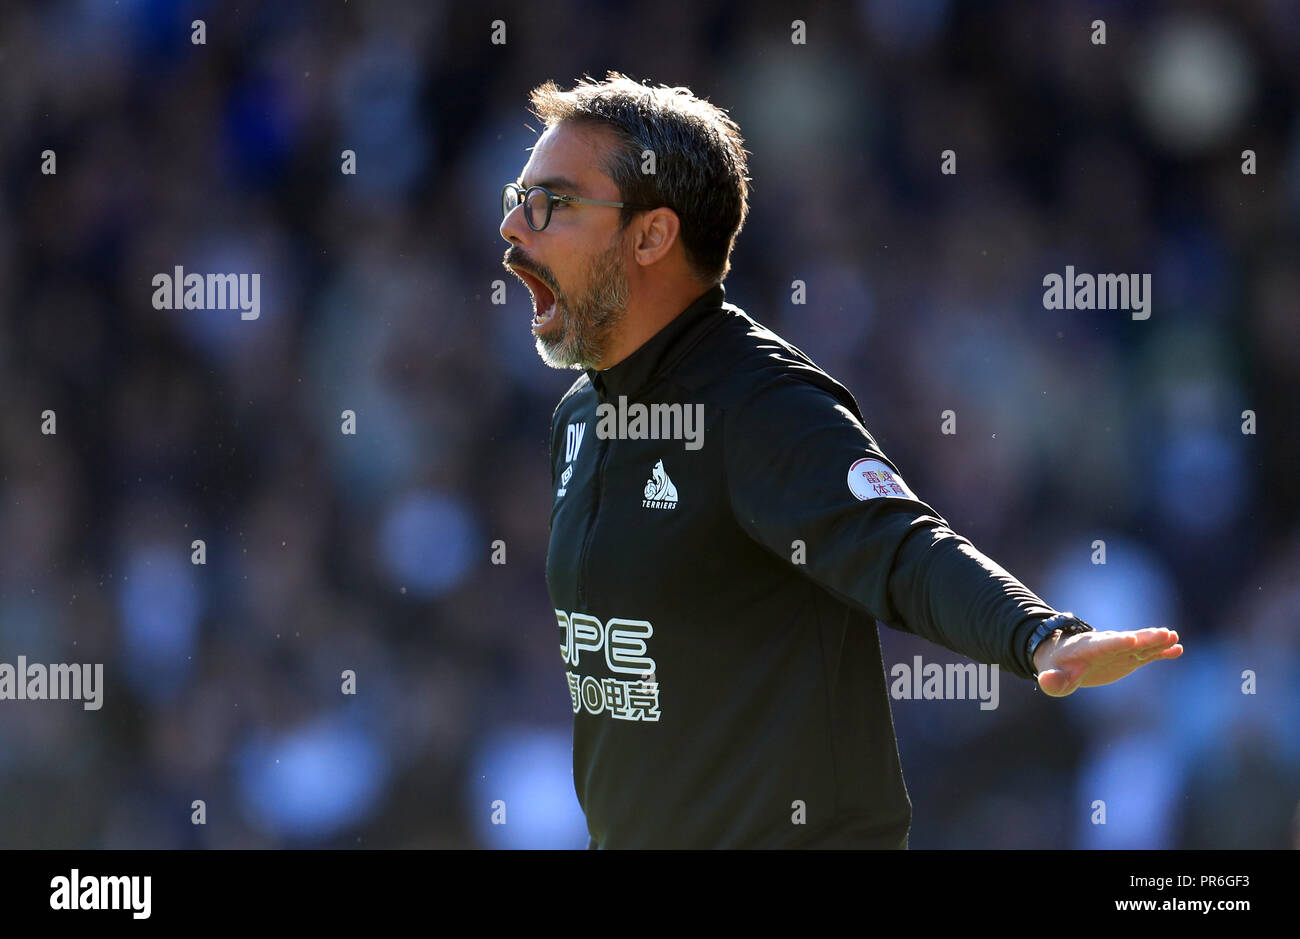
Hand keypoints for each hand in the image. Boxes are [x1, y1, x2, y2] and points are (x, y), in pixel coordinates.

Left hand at [1034, 626, 1182, 696]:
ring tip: (1173, 636)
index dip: (1116, 642)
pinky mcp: (1129, 657)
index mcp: (1088, 648)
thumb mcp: (1052, 677)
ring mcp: (1120, 650)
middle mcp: (1107, 645)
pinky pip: (1147, 653)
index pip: (1104, 644)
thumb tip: (1045, 681)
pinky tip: (1177, 649)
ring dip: (1156, 641)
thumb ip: (1051, 681)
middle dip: (1144, 637)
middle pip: (1127, 640)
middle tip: (1162, 633)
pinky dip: (1160, 651)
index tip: (1131, 638)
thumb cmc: (1057, 667)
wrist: (1064, 657)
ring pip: (1140, 644)